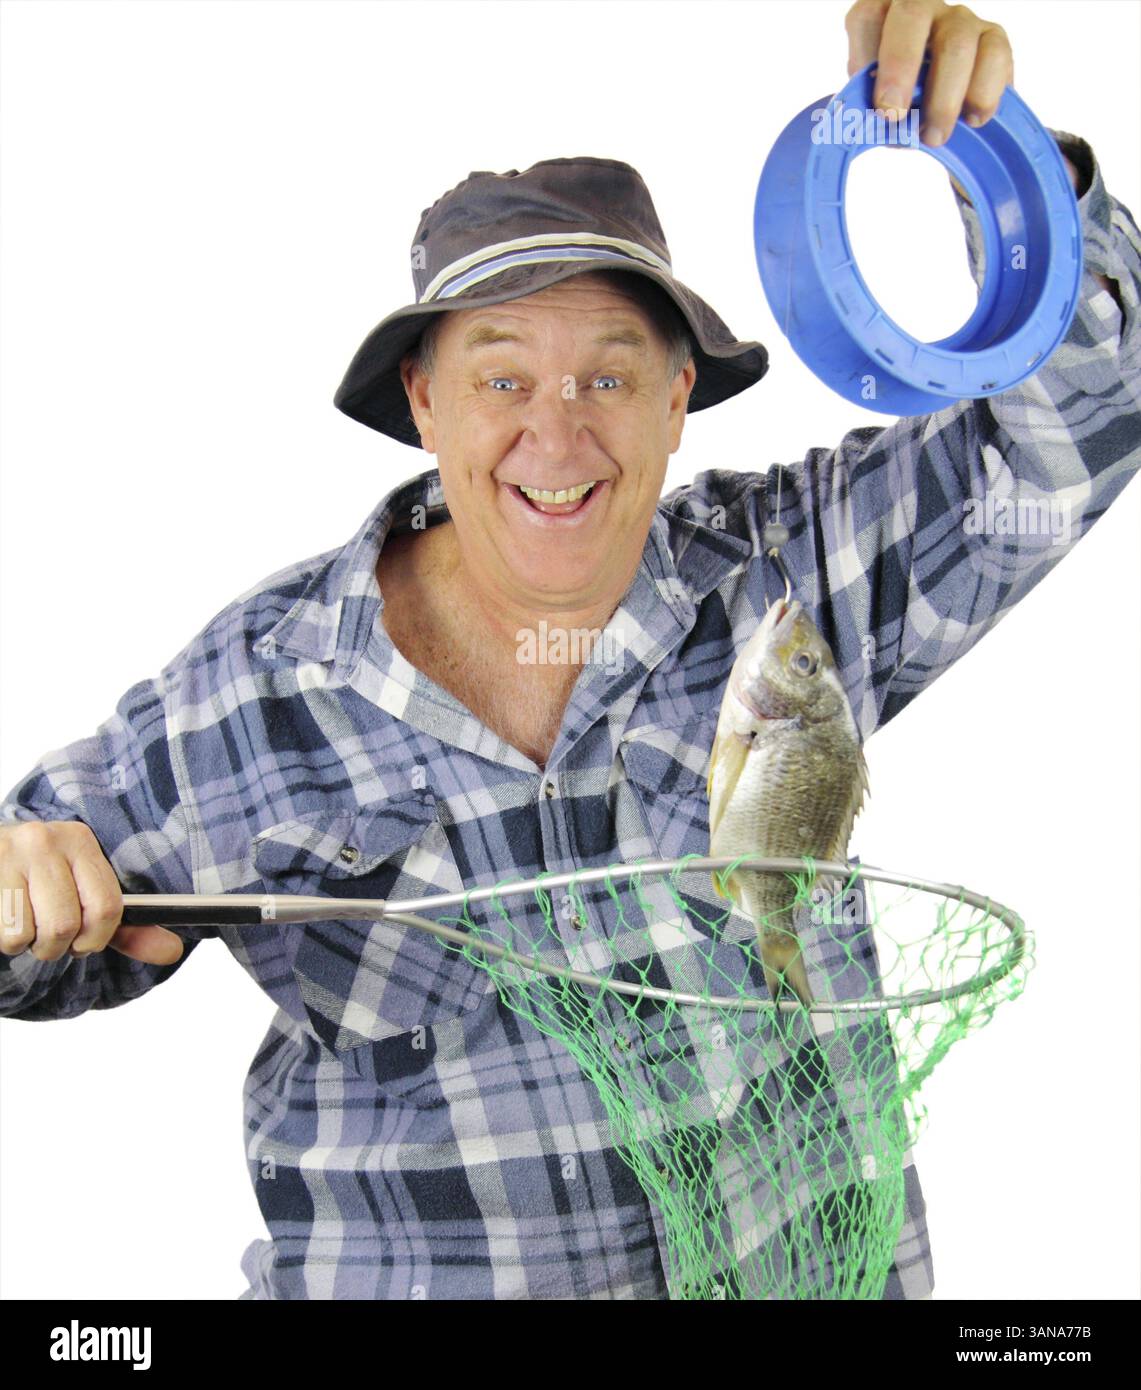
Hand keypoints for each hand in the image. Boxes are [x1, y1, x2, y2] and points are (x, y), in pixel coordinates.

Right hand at [0, 820, 183, 964]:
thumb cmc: (38, 887)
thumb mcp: (85, 900)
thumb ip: (128, 929)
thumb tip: (172, 952)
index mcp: (80, 840)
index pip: (107, 906)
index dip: (95, 938)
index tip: (83, 941)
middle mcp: (44, 839)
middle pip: (66, 925)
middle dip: (57, 947)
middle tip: (46, 936)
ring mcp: (8, 854)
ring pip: (31, 932)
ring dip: (28, 945)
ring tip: (23, 926)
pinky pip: (6, 934)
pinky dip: (6, 942)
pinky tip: (4, 919)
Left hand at [845, 0, 1013, 146]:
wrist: (933, 113)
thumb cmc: (896, 103)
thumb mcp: (871, 104)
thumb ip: (866, 105)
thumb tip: (877, 125)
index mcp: (881, 15)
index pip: (870, 16)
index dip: (871, 58)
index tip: (882, 106)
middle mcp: (921, 5)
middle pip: (914, 14)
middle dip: (902, 68)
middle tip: (897, 117)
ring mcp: (960, 18)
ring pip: (957, 45)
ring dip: (944, 100)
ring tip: (934, 136)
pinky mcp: (993, 37)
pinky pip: (996, 58)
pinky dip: (983, 96)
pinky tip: (972, 120)